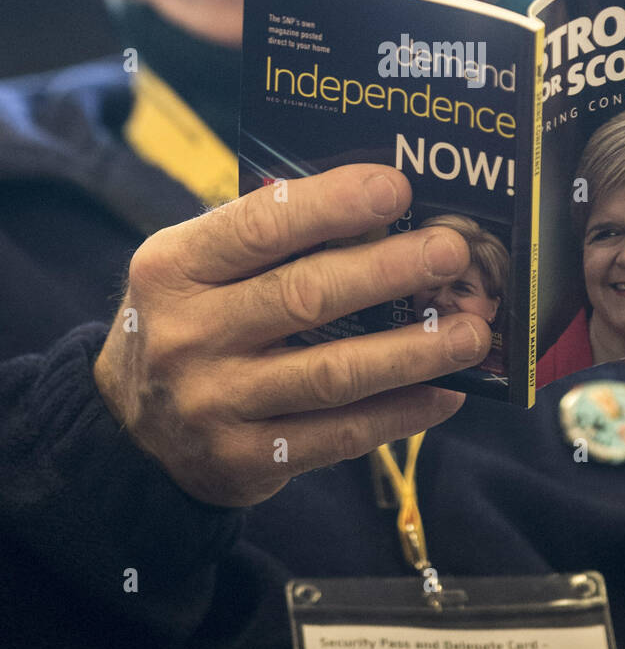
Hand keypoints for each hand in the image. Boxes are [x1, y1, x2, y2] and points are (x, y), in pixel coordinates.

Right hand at [93, 165, 489, 504]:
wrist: (130, 431)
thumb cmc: (190, 321)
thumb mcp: (196, 268)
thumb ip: (267, 240)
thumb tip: (382, 216)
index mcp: (175, 267)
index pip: (261, 226)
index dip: (333, 204)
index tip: (397, 187)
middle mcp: (189, 335)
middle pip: (305, 296)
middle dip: (390, 270)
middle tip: (452, 251)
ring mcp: (215, 403)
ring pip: (332, 373)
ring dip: (412, 351)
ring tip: (471, 331)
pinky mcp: (244, 461)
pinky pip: (338, 435)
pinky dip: (399, 413)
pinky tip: (445, 392)